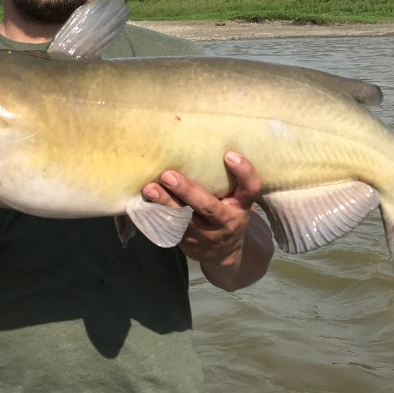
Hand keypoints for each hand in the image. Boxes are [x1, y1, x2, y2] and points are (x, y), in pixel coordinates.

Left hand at [141, 151, 272, 289]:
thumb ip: (227, 179)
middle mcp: (225, 221)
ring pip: (183, 219)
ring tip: (149, 189)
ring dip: (164, 203)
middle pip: (208, 206)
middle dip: (187, 191)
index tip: (229, 154)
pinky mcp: (187, 241)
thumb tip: (204, 139)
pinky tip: (143, 201)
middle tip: (168, 175)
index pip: (250, 188)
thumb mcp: (236, 198)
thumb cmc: (229, 212)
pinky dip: (156, 214)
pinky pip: (170, 228)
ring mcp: (205, 234)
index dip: (243, 172)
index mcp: (241, 206)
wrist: (227, 253)